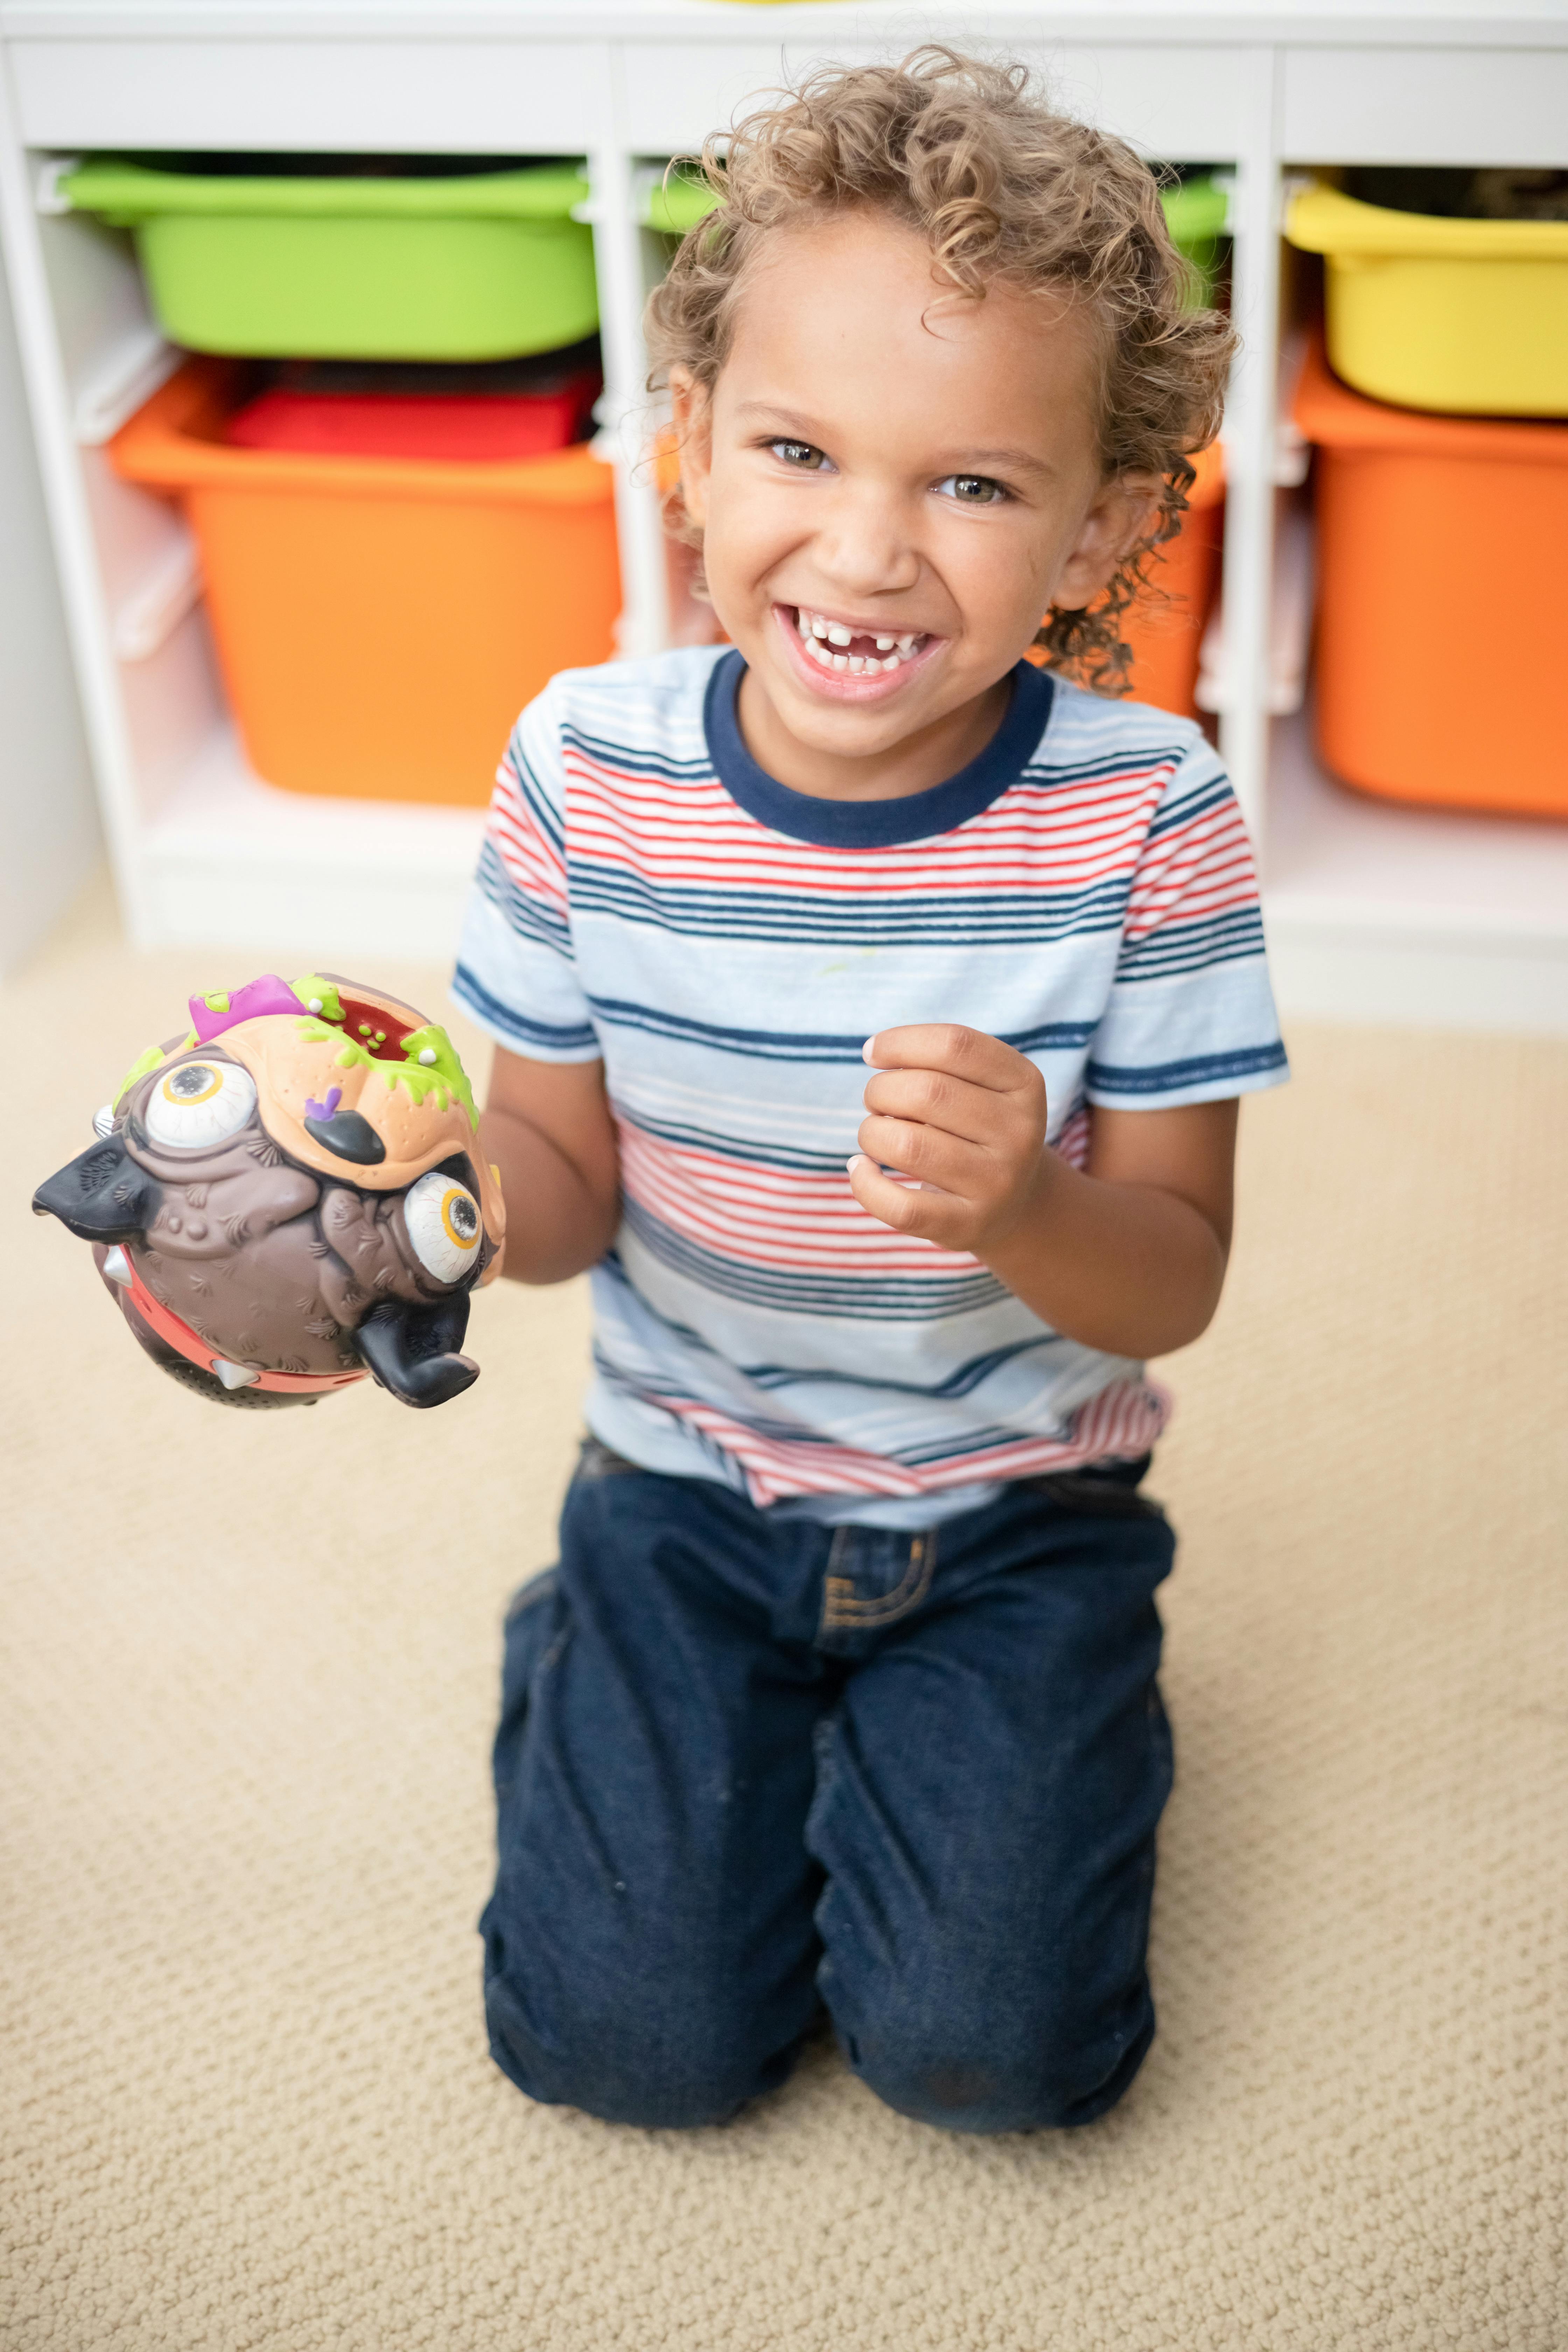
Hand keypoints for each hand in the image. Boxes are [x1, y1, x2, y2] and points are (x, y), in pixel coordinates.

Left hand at [849, 1025, 1053, 1255]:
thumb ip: (938, 1060)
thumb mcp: (980, 1085)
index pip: (955, 1045)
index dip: (901, 1042)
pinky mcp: (968, 1225)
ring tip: (875, 1133)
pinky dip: (865, 1185)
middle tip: (877, 1101)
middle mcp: (1019, 1134)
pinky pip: (901, 1206)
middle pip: (927, 1092)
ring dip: (871, 1132)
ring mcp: (997, 1184)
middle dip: (880, 1090)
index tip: (873, 1052)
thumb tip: (876, 1052)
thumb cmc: (977, 1128)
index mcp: (1024, 1084)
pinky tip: (860, 1168)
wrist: (1015, 1203)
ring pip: (908, 1146)